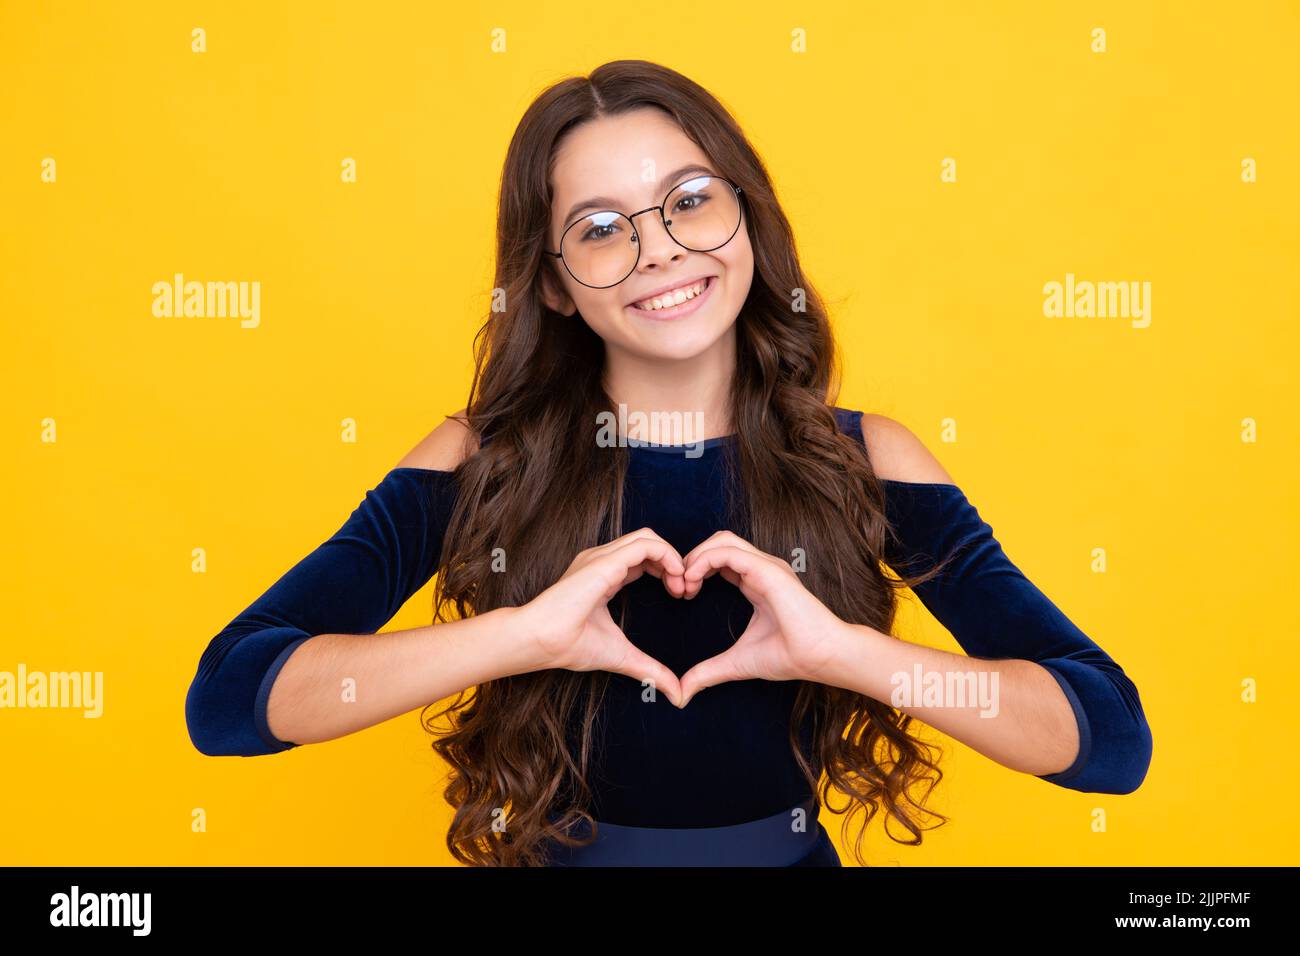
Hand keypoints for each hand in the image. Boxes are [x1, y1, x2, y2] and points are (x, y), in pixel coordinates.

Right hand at [516, 528, 686, 707]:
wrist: (541, 642)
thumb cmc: (569, 646)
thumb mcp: (622, 656)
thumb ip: (650, 670)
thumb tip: (676, 695)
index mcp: (603, 575)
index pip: (642, 558)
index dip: (666, 571)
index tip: (680, 595)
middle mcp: (602, 561)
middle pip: (648, 542)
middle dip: (673, 561)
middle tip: (685, 590)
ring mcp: (602, 558)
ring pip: (648, 537)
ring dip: (672, 557)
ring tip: (681, 585)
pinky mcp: (604, 562)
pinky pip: (644, 545)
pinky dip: (667, 555)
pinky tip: (675, 578)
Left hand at [677, 530, 850, 706]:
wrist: (822, 657)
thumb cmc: (790, 656)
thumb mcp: (737, 663)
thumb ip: (708, 672)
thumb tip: (682, 693)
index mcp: (756, 582)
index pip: (720, 559)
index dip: (696, 570)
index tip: (682, 595)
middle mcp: (761, 569)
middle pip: (719, 542)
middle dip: (692, 558)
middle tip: (678, 587)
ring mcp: (766, 566)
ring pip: (722, 540)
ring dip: (696, 557)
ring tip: (685, 584)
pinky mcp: (768, 570)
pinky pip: (729, 552)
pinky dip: (704, 561)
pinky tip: (693, 582)